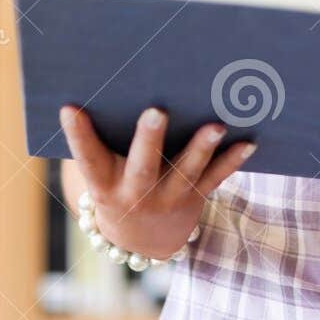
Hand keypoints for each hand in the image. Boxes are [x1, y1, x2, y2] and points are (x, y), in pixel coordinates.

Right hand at [59, 104, 255, 260]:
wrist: (141, 238)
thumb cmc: (116, 180)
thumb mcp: (104, 169)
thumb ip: (106, 137)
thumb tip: (119, 81)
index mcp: (105, 185)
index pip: (88, 159)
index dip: (78, 136)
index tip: (70, 108)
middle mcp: (135, 195)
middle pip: (142, 168)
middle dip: (149, 141)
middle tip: (156, 111)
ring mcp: (168, 199)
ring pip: (186, 172)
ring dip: (202, 148)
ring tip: (215, 125)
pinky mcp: (195, 198)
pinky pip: (216, 179)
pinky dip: (233, 160)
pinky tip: (249, 141)